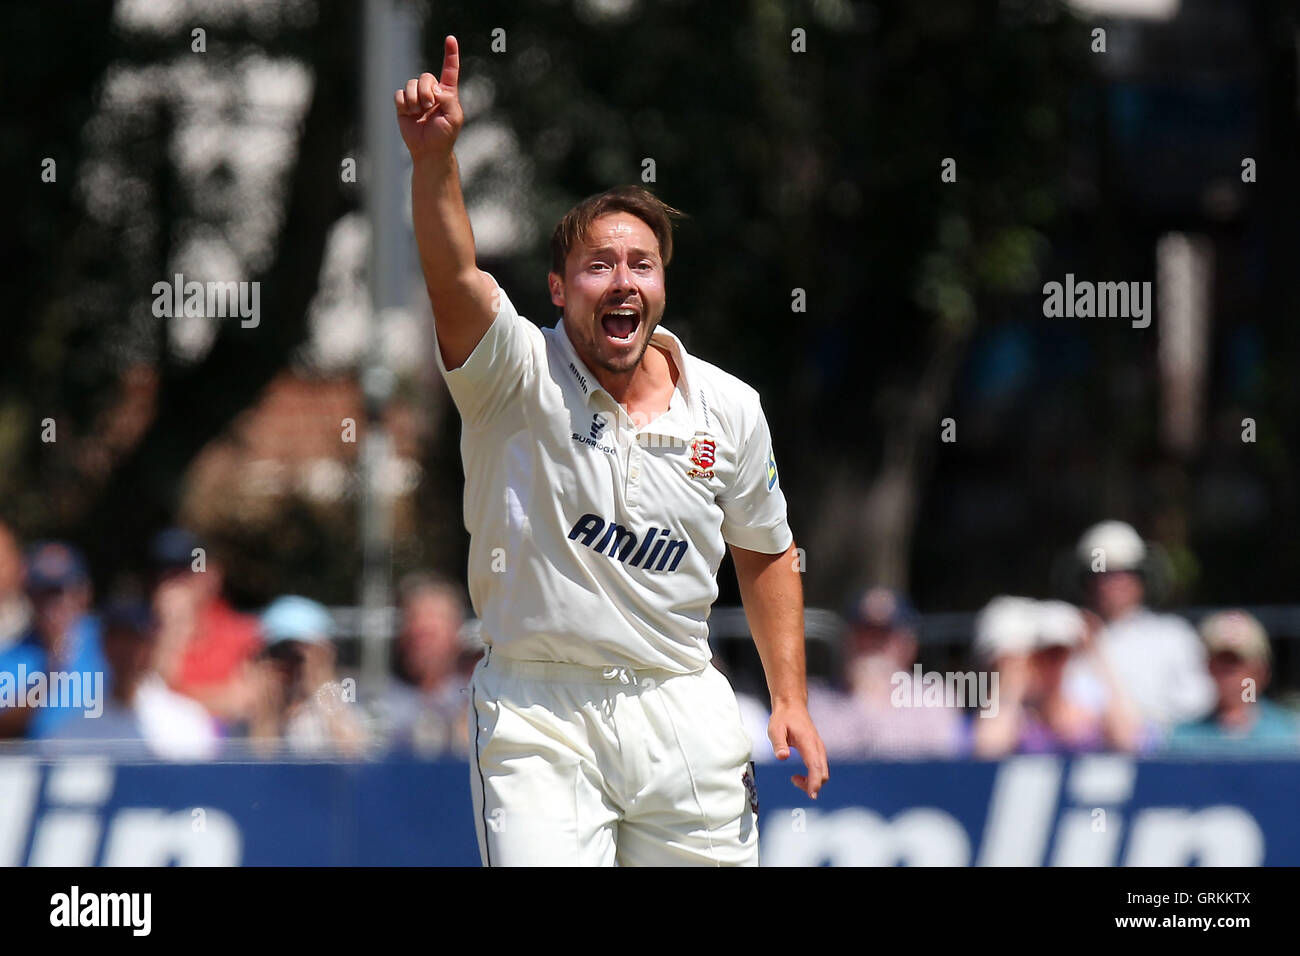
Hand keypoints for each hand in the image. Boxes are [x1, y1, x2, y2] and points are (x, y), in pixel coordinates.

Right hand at [395, 35, 463, 160]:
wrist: (429, 150)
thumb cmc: (444, 135)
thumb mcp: (454, 117)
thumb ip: (449, 99)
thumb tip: (434, 88)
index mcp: (447, 92)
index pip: (449, 70)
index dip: (451, 54)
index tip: (450, 39)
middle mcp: (431, 91)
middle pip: (425, 76)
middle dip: (426, 91)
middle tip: (429, 107)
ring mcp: (416, 97)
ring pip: (410, 84)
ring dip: (414, 100)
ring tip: (418, 113)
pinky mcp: (403, 104)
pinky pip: (399, 94)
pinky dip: (404, 104)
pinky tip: (409, 114)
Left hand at [769, 701, 828, 798]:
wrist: (792, 706)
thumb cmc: (784, 717)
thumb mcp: (775, 729)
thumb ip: (779, 743)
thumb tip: (783, 757)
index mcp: (808, 742)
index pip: (815, 766)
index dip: (814, 782)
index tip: (812, 794)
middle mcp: (817, 746)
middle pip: (823, 773)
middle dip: (812, 785)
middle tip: (794, 781)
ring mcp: (819, 749)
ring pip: (822, 772)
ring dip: (812, 781)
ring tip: (794, 778)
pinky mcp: (817, 751)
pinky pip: (819, 768)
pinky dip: (812, 776)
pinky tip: (800, 775)